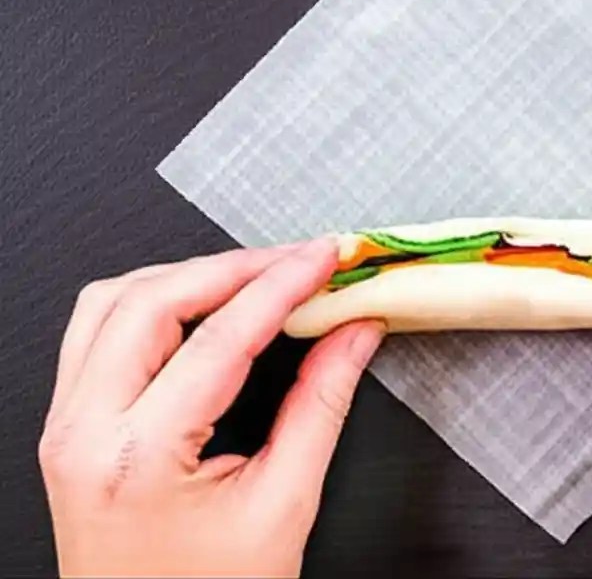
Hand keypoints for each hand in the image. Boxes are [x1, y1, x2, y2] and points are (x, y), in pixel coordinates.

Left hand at [38, 240, 383, 577]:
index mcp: (135, 459)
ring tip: (256, 277)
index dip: (280, 286)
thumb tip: (353, 334)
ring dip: (187, 278)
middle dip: (233, 268)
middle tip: (299, 261)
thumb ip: (321, 406)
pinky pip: (97, 332)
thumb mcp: (284, 504)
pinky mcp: (70, 428)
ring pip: (111, 304)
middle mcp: (83, 434)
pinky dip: (155, 303)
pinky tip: (204, 307)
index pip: (216, 340)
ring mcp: (66, 428)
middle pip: (148, 301)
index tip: (325, 260)